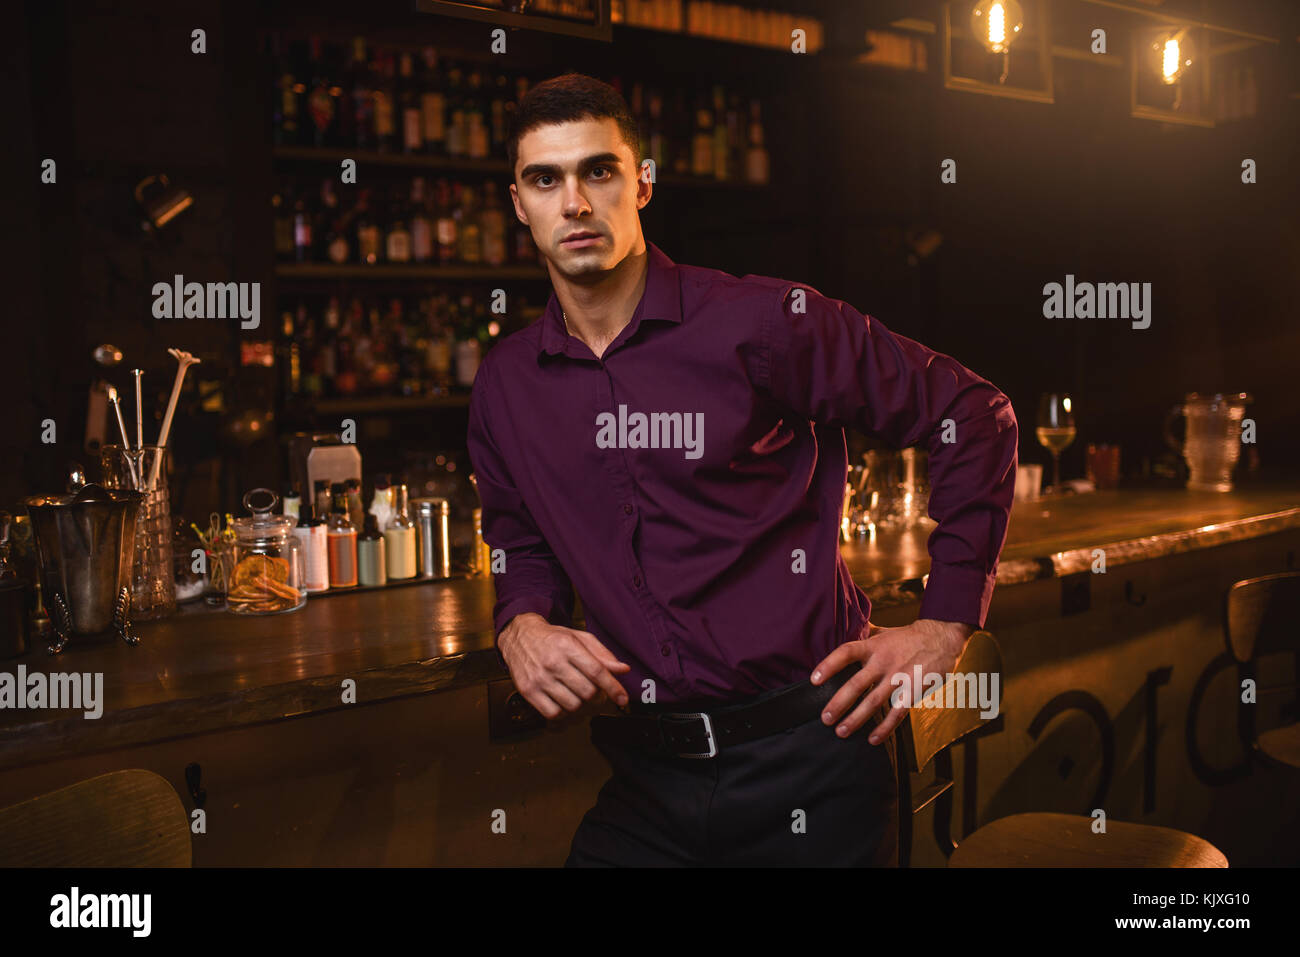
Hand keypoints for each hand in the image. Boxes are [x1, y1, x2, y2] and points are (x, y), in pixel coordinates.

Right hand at [499, 612, 630, 719]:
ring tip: (580, 697)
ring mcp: (539, 678)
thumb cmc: (553, 638)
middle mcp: (553, 662)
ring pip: (572, 706)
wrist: (519, 636)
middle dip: (598, 697)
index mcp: (568, 646)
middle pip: (587, 692)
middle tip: (597, 694)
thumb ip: (602, 654)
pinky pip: (553, 713)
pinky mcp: (528, 691)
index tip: (623, 698)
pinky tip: (565, 703)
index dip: (613, 687)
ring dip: (582, 706)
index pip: (596, 671)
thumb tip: (623, 670)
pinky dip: (564, 714)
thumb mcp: (579, 638)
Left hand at [809, 618, 974, 744]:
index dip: (829, 665)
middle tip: (825, 719)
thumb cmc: (908, 636)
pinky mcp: (914, 690)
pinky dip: (885, 728)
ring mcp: (899, 677)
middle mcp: (883, 662)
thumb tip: (842, 631)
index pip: (846, 652)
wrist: (943, 637)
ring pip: (874, 702)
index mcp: (873, 646)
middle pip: (856, 683)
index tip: (813, 680)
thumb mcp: (883, 632)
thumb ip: (863, 636)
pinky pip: (897, 713)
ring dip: (857, 719)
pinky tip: (873, 740)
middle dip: (839, 703)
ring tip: (841, 732)